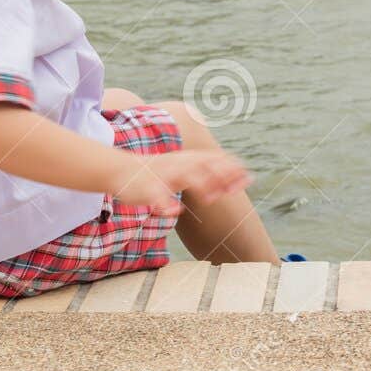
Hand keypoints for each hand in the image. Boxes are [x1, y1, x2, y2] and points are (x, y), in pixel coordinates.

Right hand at [136, 148, 251, 213]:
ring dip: (199, 185)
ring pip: (184, 176)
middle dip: (222, 174)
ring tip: (211, 198)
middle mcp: (179, 165)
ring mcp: (164, 175)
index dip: (233, 169)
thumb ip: (210, 176)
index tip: (249, 179)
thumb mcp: (186, 169)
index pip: (215, 160)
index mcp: (189, 160)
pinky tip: (175, 211)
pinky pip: (157, 196)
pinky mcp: (147, 188)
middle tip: (237, 188)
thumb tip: (235, 182)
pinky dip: (166, 204)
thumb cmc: (160, 173)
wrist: (121, 170)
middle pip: (204, 165)